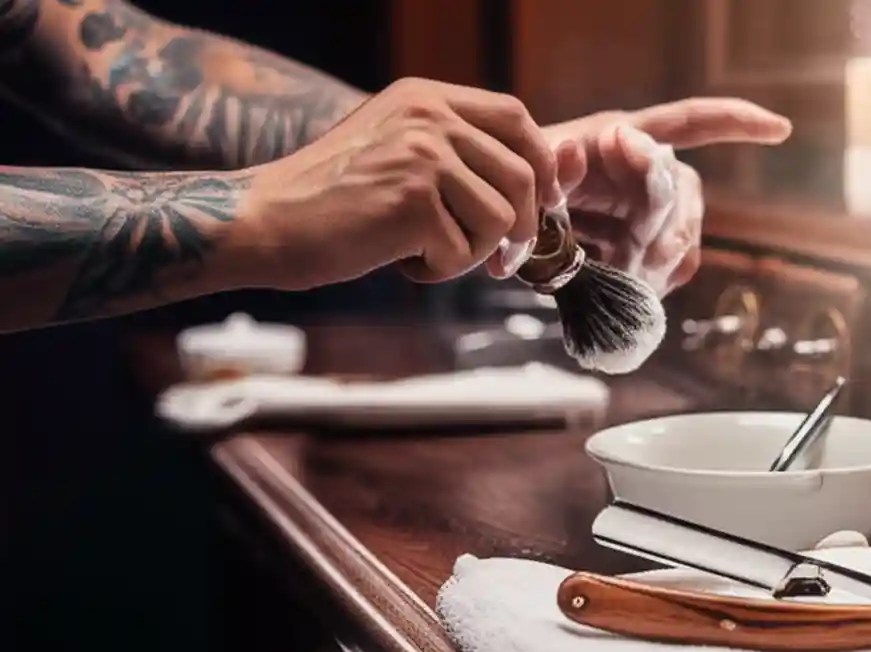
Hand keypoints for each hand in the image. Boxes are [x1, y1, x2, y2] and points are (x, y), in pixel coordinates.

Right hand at [238, 78, 559, 289]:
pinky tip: (396, 259)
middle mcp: (429, 117)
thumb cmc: (331, 200)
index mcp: (427, 98)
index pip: (516, 118)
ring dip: (469, 253)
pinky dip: (436, 271)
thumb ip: (459, 154)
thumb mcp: (397, 149)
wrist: (264, 221)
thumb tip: (541, 180)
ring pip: (500, 220)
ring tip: (419, 251)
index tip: (544, 203)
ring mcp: (422, 155)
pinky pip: (463, 253)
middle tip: (496, 258)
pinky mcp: (413, 201)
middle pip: (522, 175)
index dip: (541, 164)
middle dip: (519, 227)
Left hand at [484, 99, 790, 295]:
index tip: (779, 129)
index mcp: (623, 136)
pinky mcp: (659, 251)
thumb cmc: (523, 188)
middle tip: (623, 239)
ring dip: (651, 256)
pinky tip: (624, 279)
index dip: (737, 123)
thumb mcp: (531, 173)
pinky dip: (653, 279)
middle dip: (656, 214)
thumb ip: (554, 167)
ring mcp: (660, 213)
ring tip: (612, 267)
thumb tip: (578, 147)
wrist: (515, 230)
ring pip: (681, 235)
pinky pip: (677, 267)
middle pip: (680, 189)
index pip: (691, 123)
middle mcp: (651, 171)